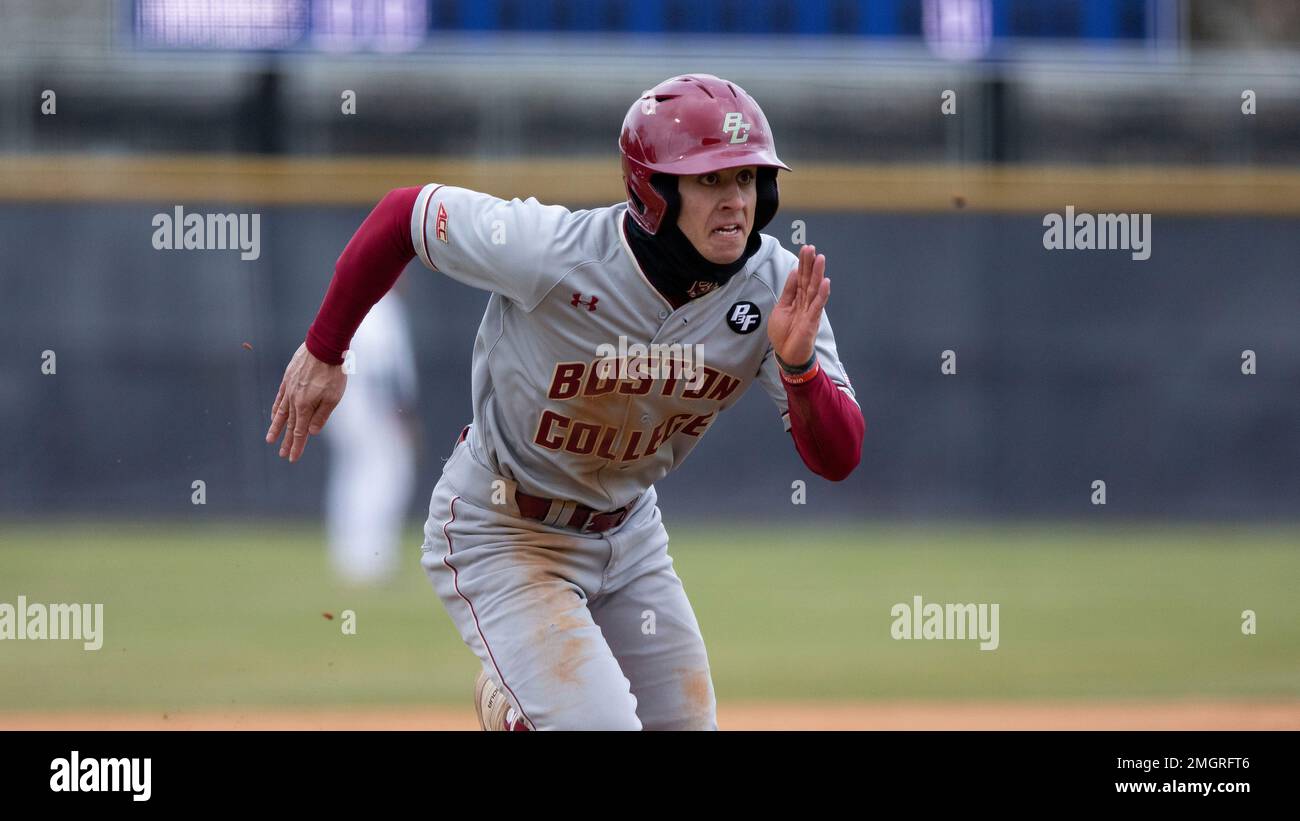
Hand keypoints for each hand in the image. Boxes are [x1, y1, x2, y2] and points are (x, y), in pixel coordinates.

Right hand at [265, 342, 347, 462]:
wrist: (324, 346)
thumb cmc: (333, 372)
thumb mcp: (333, 397)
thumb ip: (321, 416)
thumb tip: (311, 432)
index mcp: (305, 406)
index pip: (299, 431)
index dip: (296, 446)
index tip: (292, 458)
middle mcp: (294, 399)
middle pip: (289, 424)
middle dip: (286, 440)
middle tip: (281, 454)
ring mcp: (289, 388)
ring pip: (281, 412)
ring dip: (276, 426)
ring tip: (270, 438)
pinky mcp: (288, 378)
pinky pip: (280, 397)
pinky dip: (277, 408)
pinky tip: (275, 414)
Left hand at [768, 244, 828, 366]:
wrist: (787, 355)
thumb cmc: (784, 334)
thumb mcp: (781, 308)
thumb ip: (788, 292)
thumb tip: (792, 273)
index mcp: (796, 299)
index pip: (800, 278)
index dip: (802, 264)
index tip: (806, 249)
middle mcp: (805, 302)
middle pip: (808, 280)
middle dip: (810, 264)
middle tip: (811, 248)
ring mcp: (810, 311)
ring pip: (814, 289)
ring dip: (818, 274)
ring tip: (821, 259)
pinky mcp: (812, 321)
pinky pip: (817, 306)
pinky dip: (821, 294)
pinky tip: (825, 282)